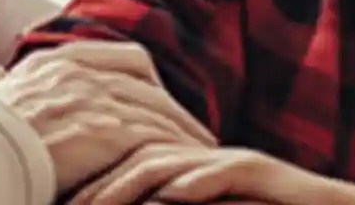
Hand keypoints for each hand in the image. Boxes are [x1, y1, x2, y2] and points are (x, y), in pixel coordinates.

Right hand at [0, 42, 216, 193]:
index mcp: (55, 62)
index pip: (123, 59)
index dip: (148, 82)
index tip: (160, 104)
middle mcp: (81, 74)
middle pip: (148, 86)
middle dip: (174, 111)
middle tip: (194, 134)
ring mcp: (97, 99)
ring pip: (159, 112)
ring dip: (185, 135)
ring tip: (205, 157)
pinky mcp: (109, 132)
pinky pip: (158, 139)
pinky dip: (180, 153)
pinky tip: (194, 171)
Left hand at [68, 145, 307, 204]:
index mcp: (189, 172)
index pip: (129, 166)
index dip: (91, 185)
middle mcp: (203, 159)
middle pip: (139, 158)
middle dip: (97, 183)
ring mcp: (232, 162)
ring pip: (173, 163)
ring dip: (131, 183)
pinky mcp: (262, 172)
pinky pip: (226, 172)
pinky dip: (196, 182)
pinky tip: (173, 196)